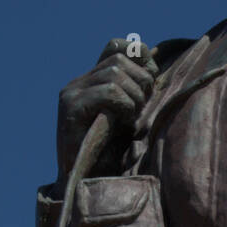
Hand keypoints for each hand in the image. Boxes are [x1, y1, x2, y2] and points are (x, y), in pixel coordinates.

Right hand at [56, 37, 157, 179]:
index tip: (152, 77)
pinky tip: (124, 121)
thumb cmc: (108, 153)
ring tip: (133, 117)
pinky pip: (108, 91)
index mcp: (90, 81)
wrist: (84, 180)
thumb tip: (155, 68)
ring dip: (134, 95)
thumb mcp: (127, 115)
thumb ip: (134, 92)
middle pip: (118, 59)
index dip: (138, 53)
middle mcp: (77, 83)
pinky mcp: (70, 108)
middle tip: (144, 105)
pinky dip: (124, 104)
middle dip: (141, 80)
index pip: (115, 46)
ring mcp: (71, 94)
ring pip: (114, 72)